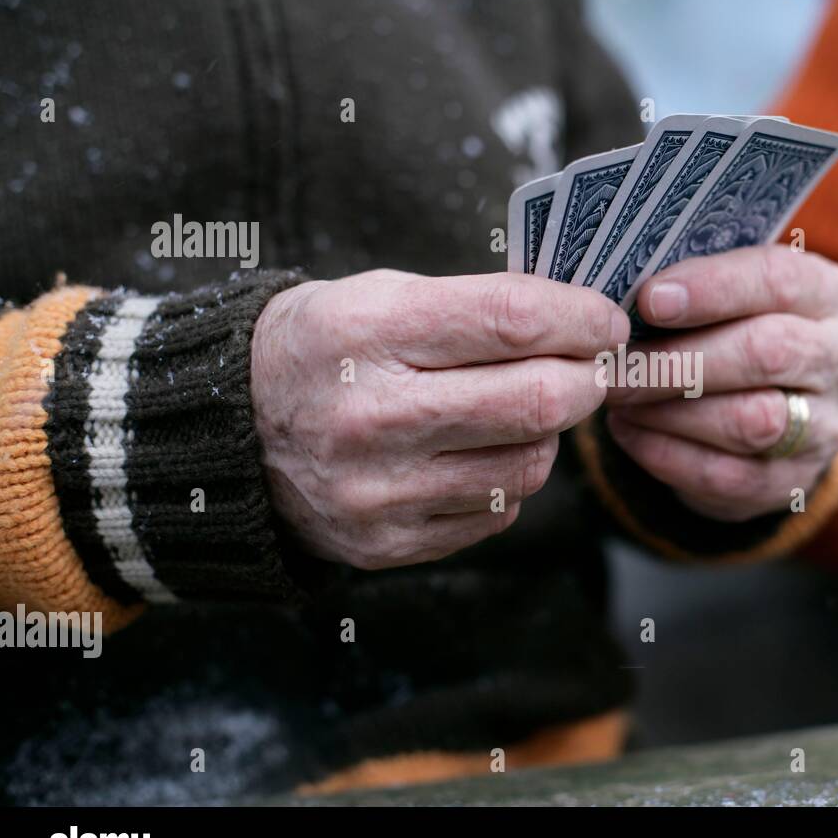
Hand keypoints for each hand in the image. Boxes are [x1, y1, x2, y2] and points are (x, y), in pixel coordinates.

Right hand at [251, 269, 626, 568]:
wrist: (231, 432)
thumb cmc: (326, 349)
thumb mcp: (379, 295)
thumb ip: (478, 305)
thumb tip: (584, 320)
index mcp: (366, 333)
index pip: (512, 320)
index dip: (581, 317)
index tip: (607, 319)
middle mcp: (371, 417)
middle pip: (539, 401)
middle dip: (589, 378)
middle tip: (594, 365)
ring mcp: (380, 490)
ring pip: (530, 465)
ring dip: (550, 433)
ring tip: (526, 407)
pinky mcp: (390, 542)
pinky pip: (498, 511)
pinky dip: (509, 478)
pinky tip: (480, 451)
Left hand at [604, 245, 837, 521]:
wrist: (766, 410)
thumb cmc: (732, 329)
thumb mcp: (728, 295)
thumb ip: (694, 286)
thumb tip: (623, 293)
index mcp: (827, 293)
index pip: (779, 280)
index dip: (712, 289)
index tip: (650, 299)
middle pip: (766, 354)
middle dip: (680, 358)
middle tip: (617, 363)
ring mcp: (826, 426)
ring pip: (750, 421)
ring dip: (670, 410)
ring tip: (617, 395)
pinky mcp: (794, 480)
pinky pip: (727, 474)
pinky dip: (666, 453)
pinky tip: (628, 431)